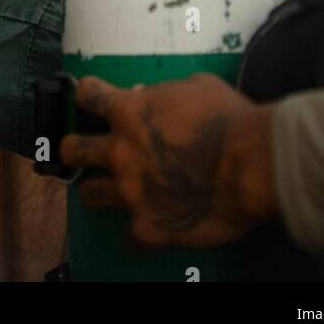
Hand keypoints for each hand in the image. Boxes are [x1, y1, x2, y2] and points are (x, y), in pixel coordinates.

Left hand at [60, 75, 276, 246]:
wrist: (250, 165)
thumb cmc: (229, 119)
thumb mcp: (199, 86)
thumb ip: (170, 92)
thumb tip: (162, 98)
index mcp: (129, 112)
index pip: (88, 97)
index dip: (89, 96)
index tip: (92, 100)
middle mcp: (120, 152)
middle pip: (72, 150)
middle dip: (75, 149)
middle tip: (84, 151)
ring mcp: (129, 193)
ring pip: (90, 194)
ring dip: (99, 190)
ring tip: (110, 191)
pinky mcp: (147, 228)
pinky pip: (128, 237)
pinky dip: (136, 231)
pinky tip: (148, 227)